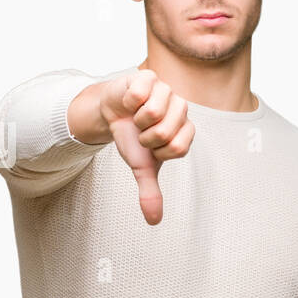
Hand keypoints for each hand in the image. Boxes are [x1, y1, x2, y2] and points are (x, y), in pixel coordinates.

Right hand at [99, 68, 194, 224]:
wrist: (111, 114)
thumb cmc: (132, 138)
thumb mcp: (141, 167)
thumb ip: (150, 191)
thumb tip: (154, 221)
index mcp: (185, 130)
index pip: (178, 148)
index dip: (157, 151)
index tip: (151, 146)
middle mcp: (181, 109)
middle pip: (165, 132)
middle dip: (145, 137)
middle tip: (141, 131)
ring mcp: (167, 90)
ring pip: (152, 112)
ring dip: (136, 119)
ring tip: (136, 116)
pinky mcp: (148, 76)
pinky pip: (139, 94)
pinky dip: (129, 101)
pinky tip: (130, 101)